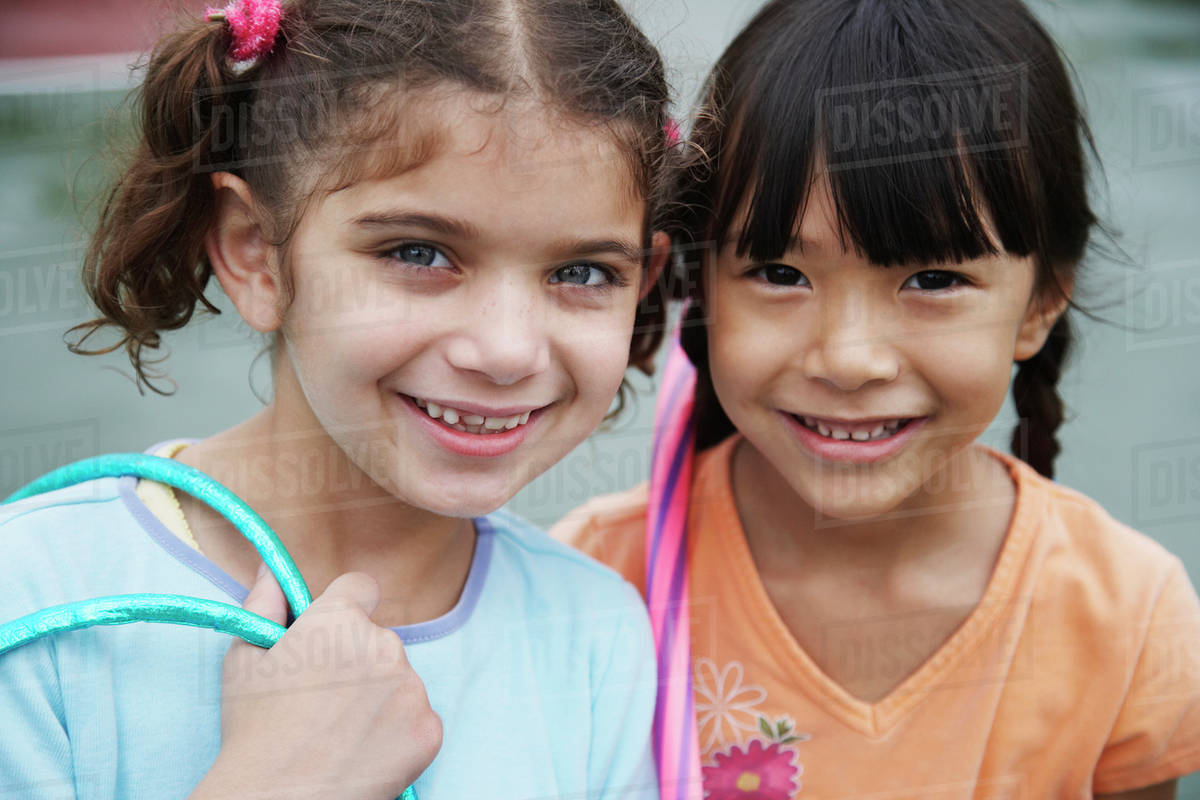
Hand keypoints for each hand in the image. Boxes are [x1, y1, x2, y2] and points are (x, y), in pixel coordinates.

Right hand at [190, 566, 440, 799]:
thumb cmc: (254, 732)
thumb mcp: (244, 660)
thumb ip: (264, 604)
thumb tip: (272, 569)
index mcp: (339, 620)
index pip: (360, 587)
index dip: (345, 609)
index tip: (333, 634)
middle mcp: (383, 644)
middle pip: (379, 640)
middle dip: (359, 661)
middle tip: (325, 702)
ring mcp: (411, 688)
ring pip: (400, 680)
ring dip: (380, 698)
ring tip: (340, 733)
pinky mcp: (429, 728)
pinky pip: (417, 718)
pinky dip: (398, 733)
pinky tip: (364, 752)